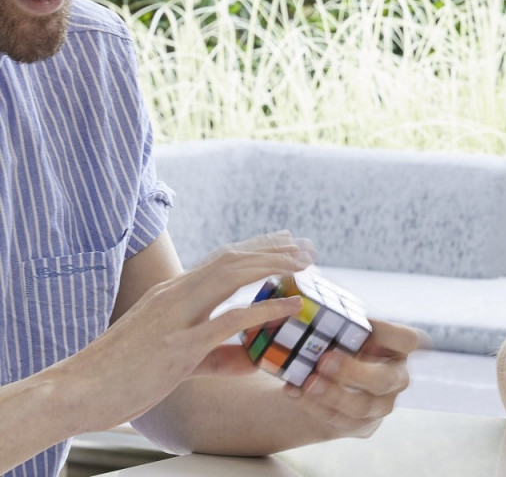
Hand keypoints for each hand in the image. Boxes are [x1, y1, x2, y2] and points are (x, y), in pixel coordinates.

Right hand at [55, 233, 314, 433]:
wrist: (73, 391)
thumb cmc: (120, 375)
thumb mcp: (173, 358)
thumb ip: (215, 355)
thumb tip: (250, 357)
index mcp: (173, 292)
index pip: (222, 259)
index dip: (258, 247)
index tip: (286, 239)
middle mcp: (177, 294)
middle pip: (233, 258)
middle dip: (274, 249)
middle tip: (307, 246)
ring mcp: (177, 316)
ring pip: (232, 275)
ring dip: (272, 265)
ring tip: (304, 263)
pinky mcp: (179, 346)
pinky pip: (228, 321)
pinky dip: (262, 310)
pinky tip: (288, 306)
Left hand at [284, 319, 420, 437]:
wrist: (336, 383)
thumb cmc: (345, 344)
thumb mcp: (348, 330)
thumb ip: (341, 318)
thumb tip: (308, 283)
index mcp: (399, 349)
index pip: (409, 340)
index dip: (390, 332)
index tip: (365, 323)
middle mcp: (396, 378)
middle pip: (384, 379)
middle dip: (354, 372)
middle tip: (325, 359)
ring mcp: (381, 405)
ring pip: (361, 406)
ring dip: (332, 394)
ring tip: (307, 381)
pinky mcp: (361, 426)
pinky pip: (338, 420)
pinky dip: (313, 405)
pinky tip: (294, 391)